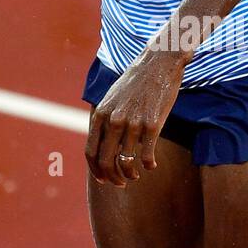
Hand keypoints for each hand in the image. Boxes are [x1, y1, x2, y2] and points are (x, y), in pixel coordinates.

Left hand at [85, 51, 184, 186]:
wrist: (157, 64)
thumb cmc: (135, 82)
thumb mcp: (112, 98)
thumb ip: (105, 120)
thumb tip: (103, 145)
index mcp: (100, 114)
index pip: (90, 151)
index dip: (95, 170)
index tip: (102, 180)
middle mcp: (114, 120)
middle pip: (105, 161)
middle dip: (112, 178)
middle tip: (120, 184)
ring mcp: (133, 123)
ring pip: (126, 162)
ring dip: (130, 175)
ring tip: (135, 176)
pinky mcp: (153, 124)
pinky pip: (146, 156)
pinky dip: (148, 165)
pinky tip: (152, 165)